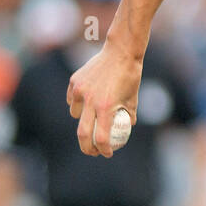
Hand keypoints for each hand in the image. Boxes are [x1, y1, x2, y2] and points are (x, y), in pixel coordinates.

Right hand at [67, 40, 142, 157]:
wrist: (121, 52)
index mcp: (106, 107)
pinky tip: (85, 102)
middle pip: (83, 134)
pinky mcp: (74, 82)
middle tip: (92, 151)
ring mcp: (80, 91)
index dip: (103, 149)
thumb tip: (127, 126)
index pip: (102, 138)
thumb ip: (128, 114)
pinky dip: (77, 104)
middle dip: (87, 147)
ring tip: (92, 118)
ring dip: (82, 121)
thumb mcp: (133, 98)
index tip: (106, 153)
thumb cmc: (130, 75)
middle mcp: (90, 101)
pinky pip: (72, 100)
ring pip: (76, 115)